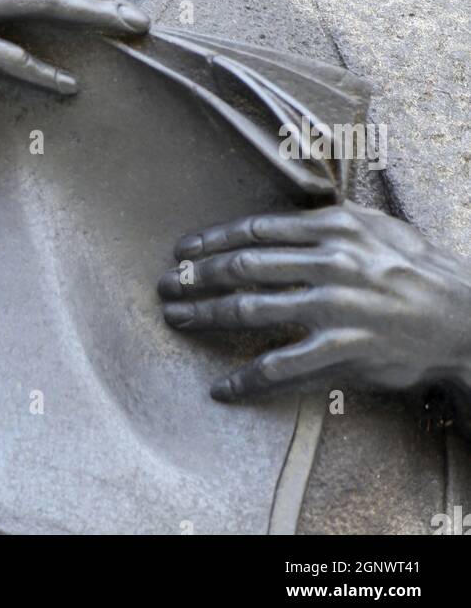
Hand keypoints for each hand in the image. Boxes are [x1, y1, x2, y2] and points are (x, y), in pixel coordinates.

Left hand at [158, 201, 470, 402]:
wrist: (460, 320)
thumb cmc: (415, 270)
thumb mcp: (376, 227)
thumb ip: (327, 220)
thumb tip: (279, 219)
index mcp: (333, 228)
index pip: (255, 230)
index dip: (211, 241)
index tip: (182, 251)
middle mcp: (329, 263)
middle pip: (242, 267)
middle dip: (196, 277)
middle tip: (166, 286)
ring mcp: (334, 308)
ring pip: (250, 311)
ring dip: (205, 316)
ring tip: (177, 319)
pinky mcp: (343, 352)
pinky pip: (280, 367)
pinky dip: (245, 379)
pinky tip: (222, 387)